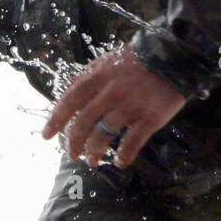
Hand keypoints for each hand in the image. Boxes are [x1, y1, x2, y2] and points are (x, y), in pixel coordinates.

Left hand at [41, 44, 186, 169]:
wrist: (173, 58)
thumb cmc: (137, 61)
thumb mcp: (108, 61)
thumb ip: (88, 75)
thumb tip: (69, 88)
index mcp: (98, 77)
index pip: (69, 100)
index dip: (56, 119)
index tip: (47, 135)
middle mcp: (111, 93)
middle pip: (84, 122)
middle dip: (74, 142)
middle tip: (71, 154)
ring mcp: (131, 106)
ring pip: (104, 134)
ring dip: (94, 151)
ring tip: (92, 161)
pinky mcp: (150, 118)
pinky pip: (132, 143)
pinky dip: (124, 156)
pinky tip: (119, 162)